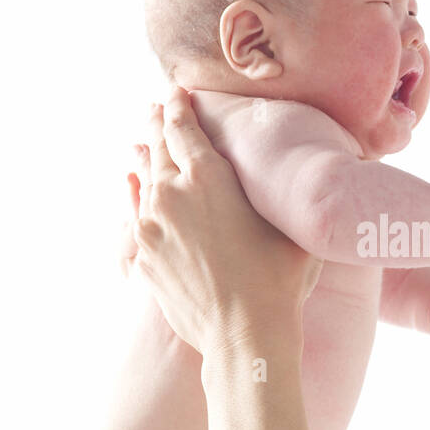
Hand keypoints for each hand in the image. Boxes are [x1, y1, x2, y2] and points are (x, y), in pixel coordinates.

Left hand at [127, 88, 321, 353]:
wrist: (243, 337)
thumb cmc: (279, 280)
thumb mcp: (289, 226)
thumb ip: (278, 192)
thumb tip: (297, 173)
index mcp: (207, 178)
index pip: (183, 128)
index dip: (178, 106)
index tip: (175, 92)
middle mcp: (170, 196)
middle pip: (157, 149)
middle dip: (158, 127)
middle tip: (156, 110)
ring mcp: (150, 229)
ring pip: (141, 182)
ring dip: (144, 159)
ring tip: (141, 145)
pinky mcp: (142, 259)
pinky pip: (132, 218)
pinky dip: (133, 198)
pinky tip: (132, 191)